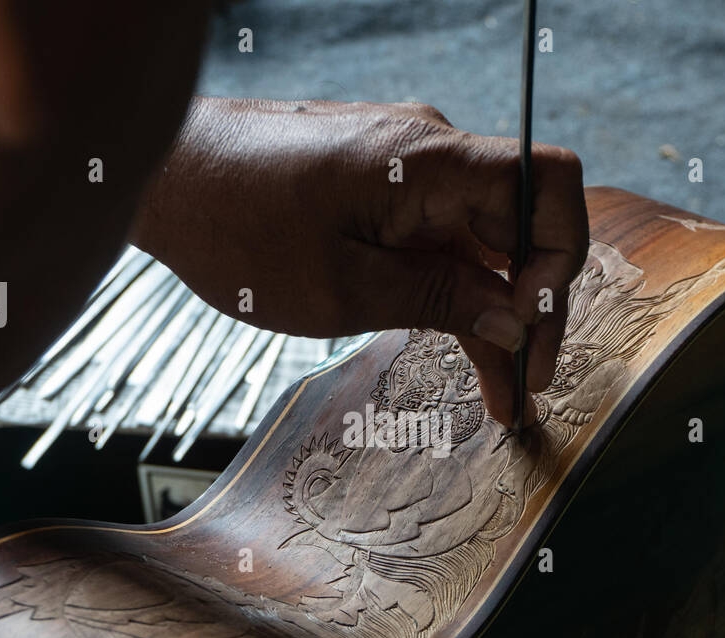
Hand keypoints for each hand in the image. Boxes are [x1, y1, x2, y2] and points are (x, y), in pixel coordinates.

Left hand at [132, 97, 587, 424]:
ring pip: (484, 245)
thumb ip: (440, 300)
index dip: (560, 261)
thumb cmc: (236, 228)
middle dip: (533, 309)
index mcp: (429, 162)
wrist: (164, 179)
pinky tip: (466, 351)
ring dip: (496, 316)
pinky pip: (443, 243)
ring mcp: (408, 173)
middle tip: (529, 387)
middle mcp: (431, 154)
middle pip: (524, 225)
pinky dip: (457, 295)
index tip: (531, 332)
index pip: (549, 186)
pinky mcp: (385, 193)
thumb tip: (515, 321)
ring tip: (505, 396)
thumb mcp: (343, 289)